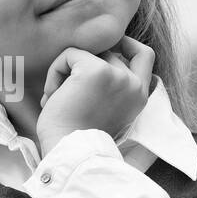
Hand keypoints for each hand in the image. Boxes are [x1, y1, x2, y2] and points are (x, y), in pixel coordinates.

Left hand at [35, 36, 155, 156]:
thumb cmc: (76, 138)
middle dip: (82, 66)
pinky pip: (69, 55)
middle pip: (106, 52)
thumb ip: (109, 86)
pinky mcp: (95, 70)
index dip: (126, 44)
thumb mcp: (104, 110)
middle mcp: (133, 84)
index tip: (106, 49)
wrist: (69, 153)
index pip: (144, 55)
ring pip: (85, 53)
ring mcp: (116, 76)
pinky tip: (51, 96)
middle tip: (64, 92)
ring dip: (65, 72)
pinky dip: (55, 72)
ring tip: (56, 97)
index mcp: (138, 97)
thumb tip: (91, 57)